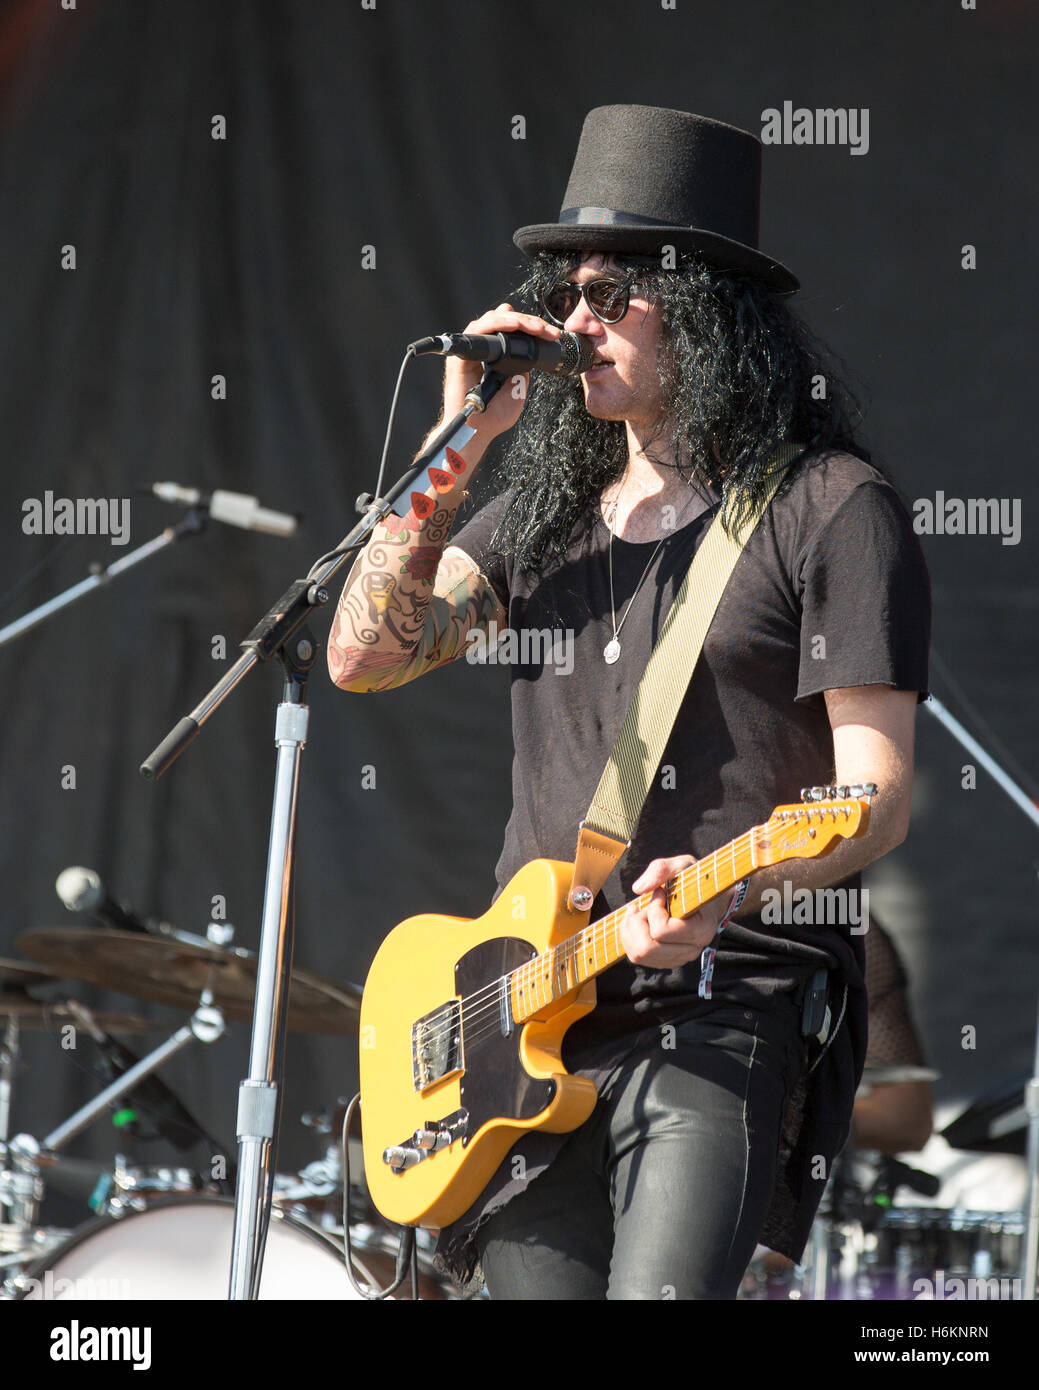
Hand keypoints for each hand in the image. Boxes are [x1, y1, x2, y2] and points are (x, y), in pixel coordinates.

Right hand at [441, 303, 559, 445]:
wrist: (478, 432)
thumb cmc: (493, 417)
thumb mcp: (518, 388)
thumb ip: (522, 369)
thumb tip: (529, 351)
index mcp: (494, 356)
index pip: (511, 330)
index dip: (531, 327)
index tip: (551, 335)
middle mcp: (482, 351)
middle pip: (503, 320)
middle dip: (529, 321)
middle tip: (547, 331)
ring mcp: (471, 352)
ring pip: (491, 319)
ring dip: (516, 319)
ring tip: (534, 327)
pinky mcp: (461, 357)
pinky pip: (477, 331)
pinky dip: (496, 324)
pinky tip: (513, 325)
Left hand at [620, 856, 728, 968]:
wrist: (706, 897)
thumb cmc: (695, 881)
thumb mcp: (682, 865)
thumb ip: (661, 870)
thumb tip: (638, 889)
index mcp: (700, 930)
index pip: (661, 931)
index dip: (653, 909)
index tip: (659, 892)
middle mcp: (691, 950)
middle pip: (646, 949)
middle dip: (635, 923)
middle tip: (641, 906)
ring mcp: (678, 958)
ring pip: (638, 955)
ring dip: (630, 931)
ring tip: (638, 912)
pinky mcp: (666, 960)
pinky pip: (637, 957)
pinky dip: (630, 938)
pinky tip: (638, 921)